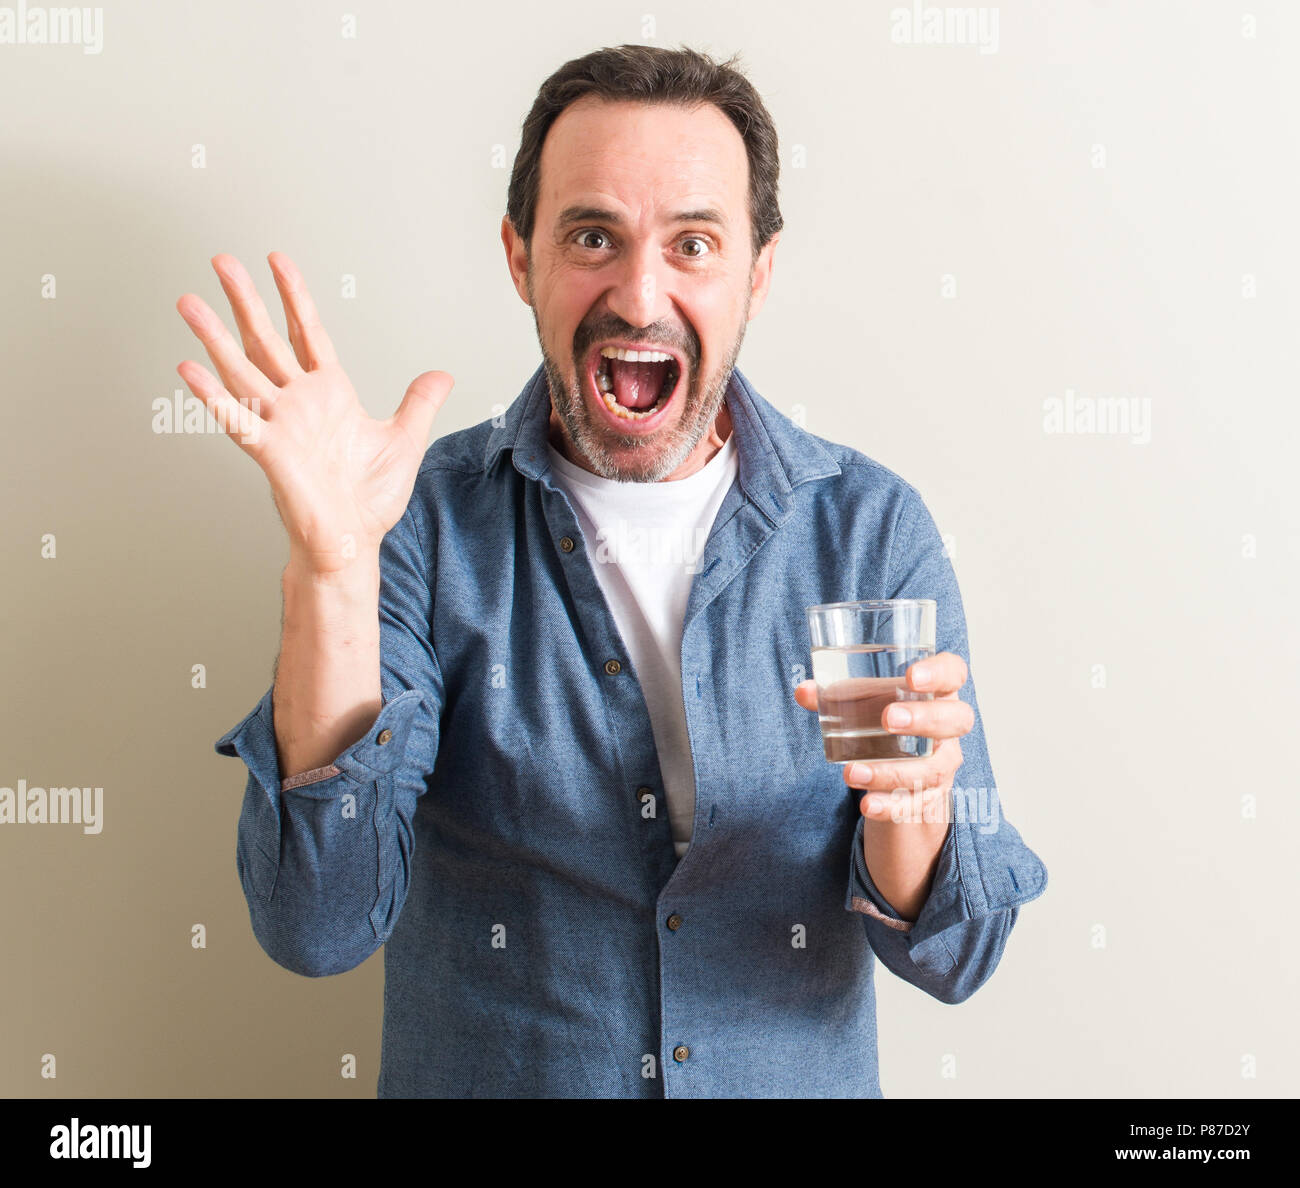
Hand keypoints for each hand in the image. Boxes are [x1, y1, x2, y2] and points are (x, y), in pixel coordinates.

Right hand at [175, 252, 453, 573]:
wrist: (355, 541)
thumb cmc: (369, 499)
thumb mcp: (404, 440)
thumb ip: (418, 404)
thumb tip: (442, 375)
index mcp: (328, 394)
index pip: (306, 332)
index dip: (292, 295)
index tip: (276, 259)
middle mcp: (298, 403)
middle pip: (265, 340)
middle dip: (244, 300)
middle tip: (221, 260)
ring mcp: (280, 425)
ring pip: (241, 370)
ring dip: (214, 337)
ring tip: (188, 302)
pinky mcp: (270, 452)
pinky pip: (237, 419)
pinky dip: (214, 396)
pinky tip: (189, 370)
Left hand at [794, 651, 973, 822]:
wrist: (898, 767)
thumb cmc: (883, 718)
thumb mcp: (863, 703)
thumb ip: (834, 694)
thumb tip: (804, 691)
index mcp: (936, 691)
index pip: (953, 672)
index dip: (939, 671)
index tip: (911, 675)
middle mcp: (948, 726)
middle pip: (956, 719)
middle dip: (924, 719)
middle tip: (888, 719)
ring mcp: (944, 761)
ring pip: (934, 768)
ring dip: (893, 771)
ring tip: (853, 772)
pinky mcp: (931, 794)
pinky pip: (917, 803)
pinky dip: (892, 806)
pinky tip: (868, 805)